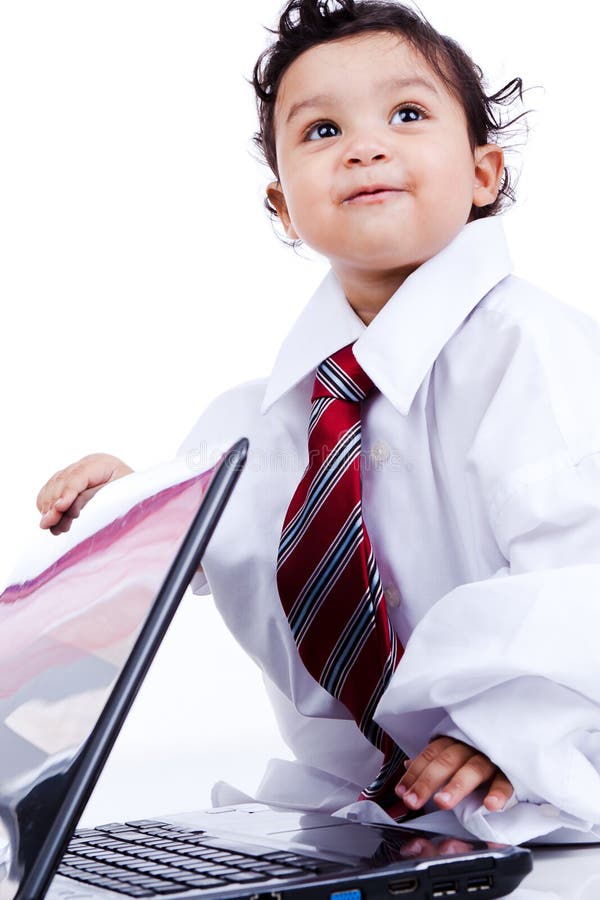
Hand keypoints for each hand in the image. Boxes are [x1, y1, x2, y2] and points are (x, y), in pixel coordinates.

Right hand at [37, 453, 133, 534]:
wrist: (138, 495)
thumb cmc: (134, 496)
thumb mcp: (119, 496)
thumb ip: (93, 499)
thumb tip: (67, 510)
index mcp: (101, 463)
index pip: (78, 476)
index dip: (67, 492)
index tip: (59, 508)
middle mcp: (85, 465)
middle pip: (62, 481)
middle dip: (53, 504)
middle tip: (48, 524)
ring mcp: (76, 472)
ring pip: (53, 486)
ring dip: (48, 507)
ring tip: (50, 526)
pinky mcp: (70, 483)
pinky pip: (51, 491)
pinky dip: (47, 505)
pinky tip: (50, 519)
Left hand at [395, 736, 513, 812]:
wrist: (518, 736)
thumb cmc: (480, 750)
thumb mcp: (455, 751)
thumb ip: (434, 759)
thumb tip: (407, 765)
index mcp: (455, 741)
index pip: (430, 755)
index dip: (415, 773)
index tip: (401, 793)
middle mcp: (471, 746)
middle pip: (446, 761)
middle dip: (428, 781)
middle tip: (413, 800)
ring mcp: (492, 757)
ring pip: (473, 769)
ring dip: (457, 785)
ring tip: (442, 802)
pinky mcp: (512, 769)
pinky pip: (506, 780)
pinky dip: (498, 792)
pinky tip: (490, 805)